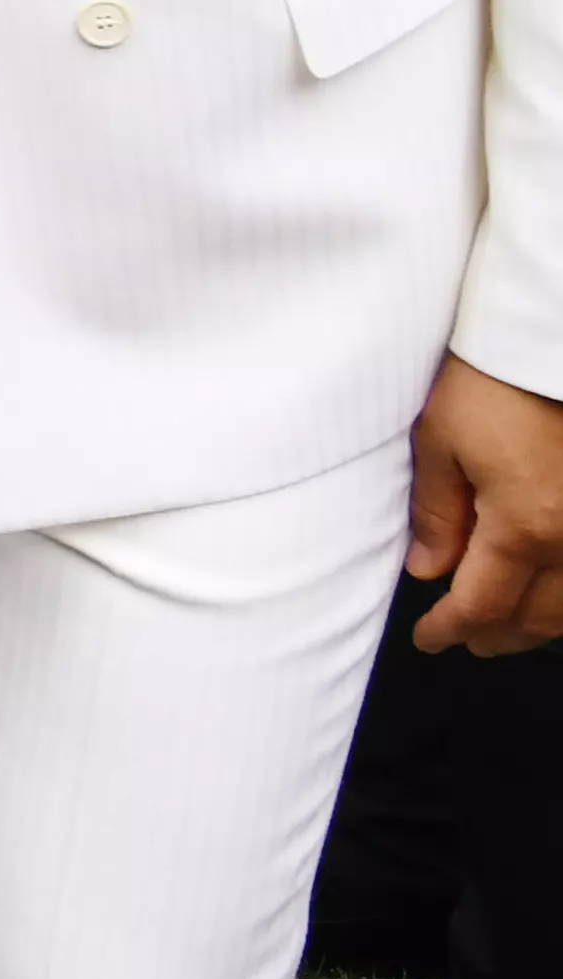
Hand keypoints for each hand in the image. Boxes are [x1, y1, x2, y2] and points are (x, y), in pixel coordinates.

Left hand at [410, 354, 562, 654]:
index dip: (451, 628)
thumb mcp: (441, 442)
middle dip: (497, 635)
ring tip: (504, 624)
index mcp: (525, 528)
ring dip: (538, 623)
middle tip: (465, 638)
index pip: (483, 604)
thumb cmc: (494, 381)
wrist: (549, 339)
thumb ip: (437, 514)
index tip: (430, 638)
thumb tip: (429, 570)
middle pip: (538, 617)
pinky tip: (547, 590)